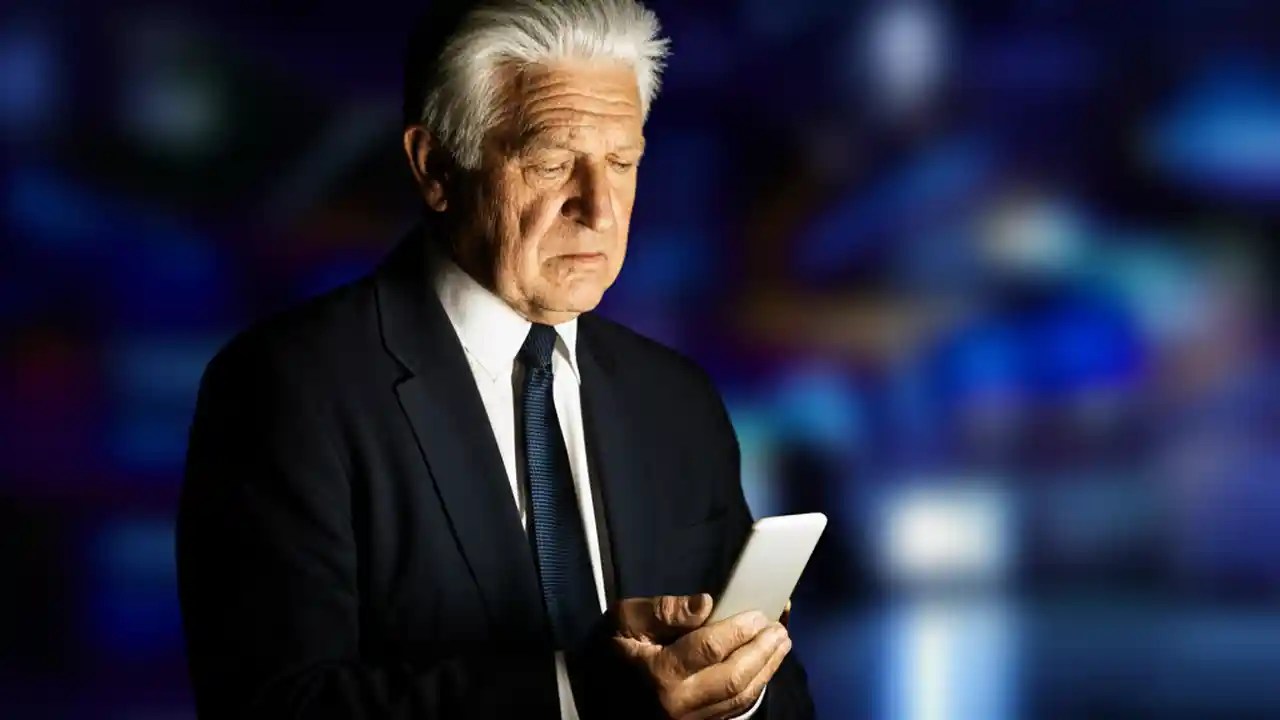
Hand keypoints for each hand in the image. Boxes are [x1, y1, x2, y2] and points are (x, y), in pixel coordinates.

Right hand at [614, 597, 790, 719]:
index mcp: (659, 675)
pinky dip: (754, 688)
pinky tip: (764, 667)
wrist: (593, 696)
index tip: (759, 613)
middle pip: (734, 678)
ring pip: (739, 699)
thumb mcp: (625, 620)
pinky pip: (733, 710)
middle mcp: (679, 704)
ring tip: (781, 644)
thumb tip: (707, 603)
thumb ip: (664, 610)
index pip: (711, 648)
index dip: (739, 630)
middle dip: (762, 651)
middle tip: (779, 629)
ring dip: (766, 670)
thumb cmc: (611, 652)